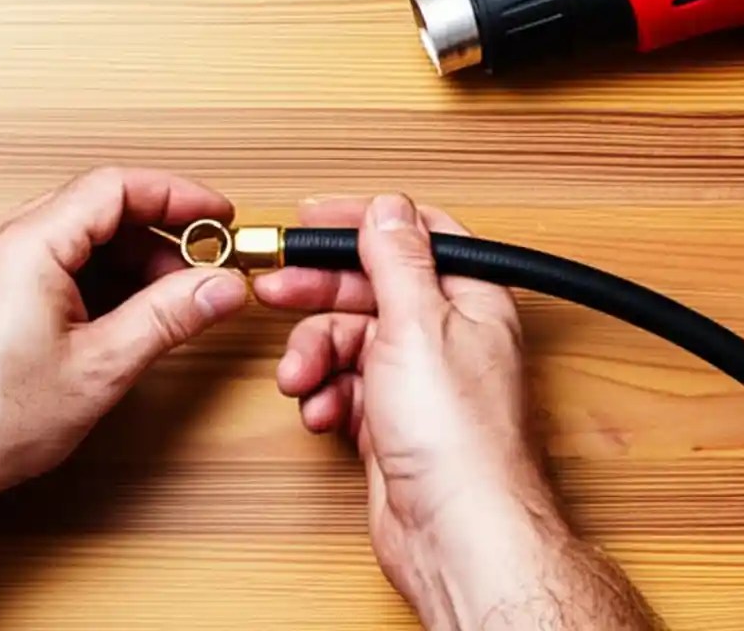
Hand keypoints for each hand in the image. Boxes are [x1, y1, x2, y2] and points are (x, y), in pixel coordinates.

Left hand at [0, 167, 247, 511]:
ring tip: (159, 308)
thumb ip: (167, 318)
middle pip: (94, 210)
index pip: (116, 187)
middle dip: (155, 239)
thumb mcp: (98, 368)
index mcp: (25, 244)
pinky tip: (111, 321)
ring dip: (123, 264)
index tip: (215, 217)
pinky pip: (41, 262)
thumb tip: (218, 288)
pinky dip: (87, 280)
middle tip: (198, 275)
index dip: (176, 196)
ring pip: (68, 238)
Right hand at [253, 195, 574, 628]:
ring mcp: (419, 382)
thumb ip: (398, 259)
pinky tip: (321, 413)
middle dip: (320, 293)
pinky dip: (326, 397)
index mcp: (469, 300)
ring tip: (302, 378)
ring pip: (350, 343)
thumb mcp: (418, 323)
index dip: (363, 224)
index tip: (314, 220)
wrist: (454, 534)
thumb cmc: (458, 439)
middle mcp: (447, 337)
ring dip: (316, 356)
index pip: (415, 236)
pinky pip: (345, 390)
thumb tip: (385, 209)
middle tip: (275, 289)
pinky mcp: (393, 423)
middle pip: (371, 290)